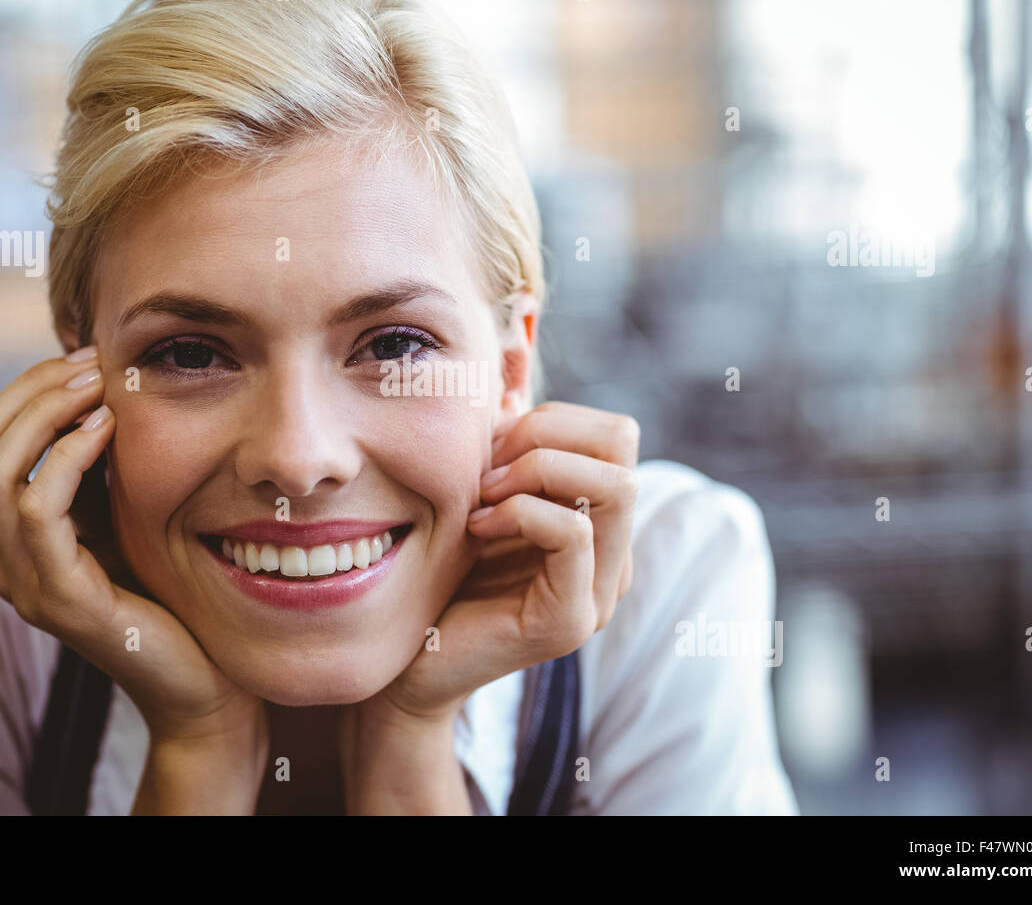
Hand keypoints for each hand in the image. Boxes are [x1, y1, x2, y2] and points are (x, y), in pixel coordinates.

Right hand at [0, 348, 267, 809]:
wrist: (207, 681)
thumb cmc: (176, 593)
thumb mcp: (129, 514)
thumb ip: (103, 467)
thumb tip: (103, 384)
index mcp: (17, 537)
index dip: (28, 388)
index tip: (85, 355)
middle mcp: (8, 559)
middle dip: (32, 389)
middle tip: (91, 360)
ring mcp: (27, 583)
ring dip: (48, 412)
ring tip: (100, 385)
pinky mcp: (61, 600)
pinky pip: (38, 512)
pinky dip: (68, 457)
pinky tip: (106, 429)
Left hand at [339, 401, 638, 812]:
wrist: (408, 663)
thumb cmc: (440, 573)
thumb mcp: (477, 493)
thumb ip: (504, 446)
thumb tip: (513, 368)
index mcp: (599, 522)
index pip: (616, 433)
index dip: (552, 419)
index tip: (490, 446)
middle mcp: (613, 554)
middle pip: (623, 446)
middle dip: (545, 436)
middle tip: (487, 466)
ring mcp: (600, 591)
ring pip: (615, 487)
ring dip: (538, 471)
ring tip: (485, 494)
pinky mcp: (572, 621)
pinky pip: (573, 534)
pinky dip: (520, 512)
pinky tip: (477, 526)